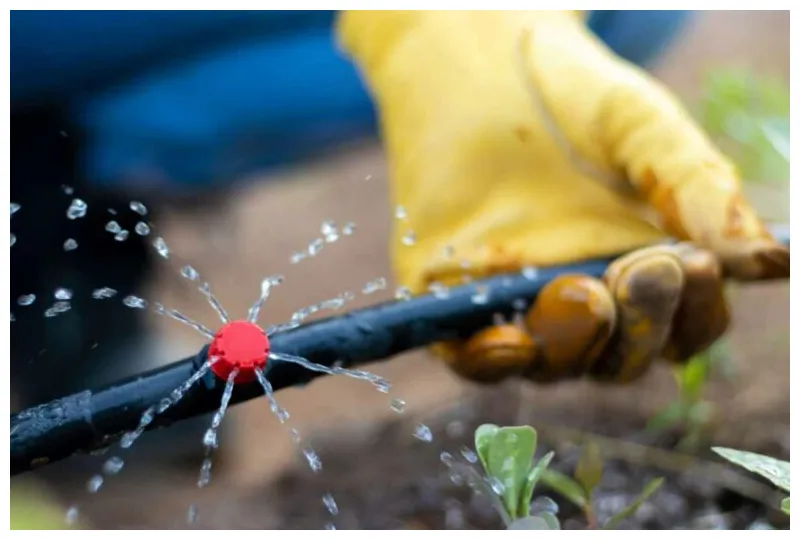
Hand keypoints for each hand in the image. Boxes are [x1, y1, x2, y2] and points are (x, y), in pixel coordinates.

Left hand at [337, 11, 788, 383]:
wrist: (481, 70)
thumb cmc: (573, 101)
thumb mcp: (644, 131)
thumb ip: (696, 189)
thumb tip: (766, 261)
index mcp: (641, 272)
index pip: (680, 329)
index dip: (691, 315)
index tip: (692, 264)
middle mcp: (584, 300)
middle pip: (620, 357)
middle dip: (638, 326)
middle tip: (642, 270)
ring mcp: (518, 303)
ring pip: (554, 361)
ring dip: (574, 342)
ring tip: (586, 292)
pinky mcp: (454, 295)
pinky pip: (469, 354)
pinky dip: (489, 359)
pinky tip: (508, 342)